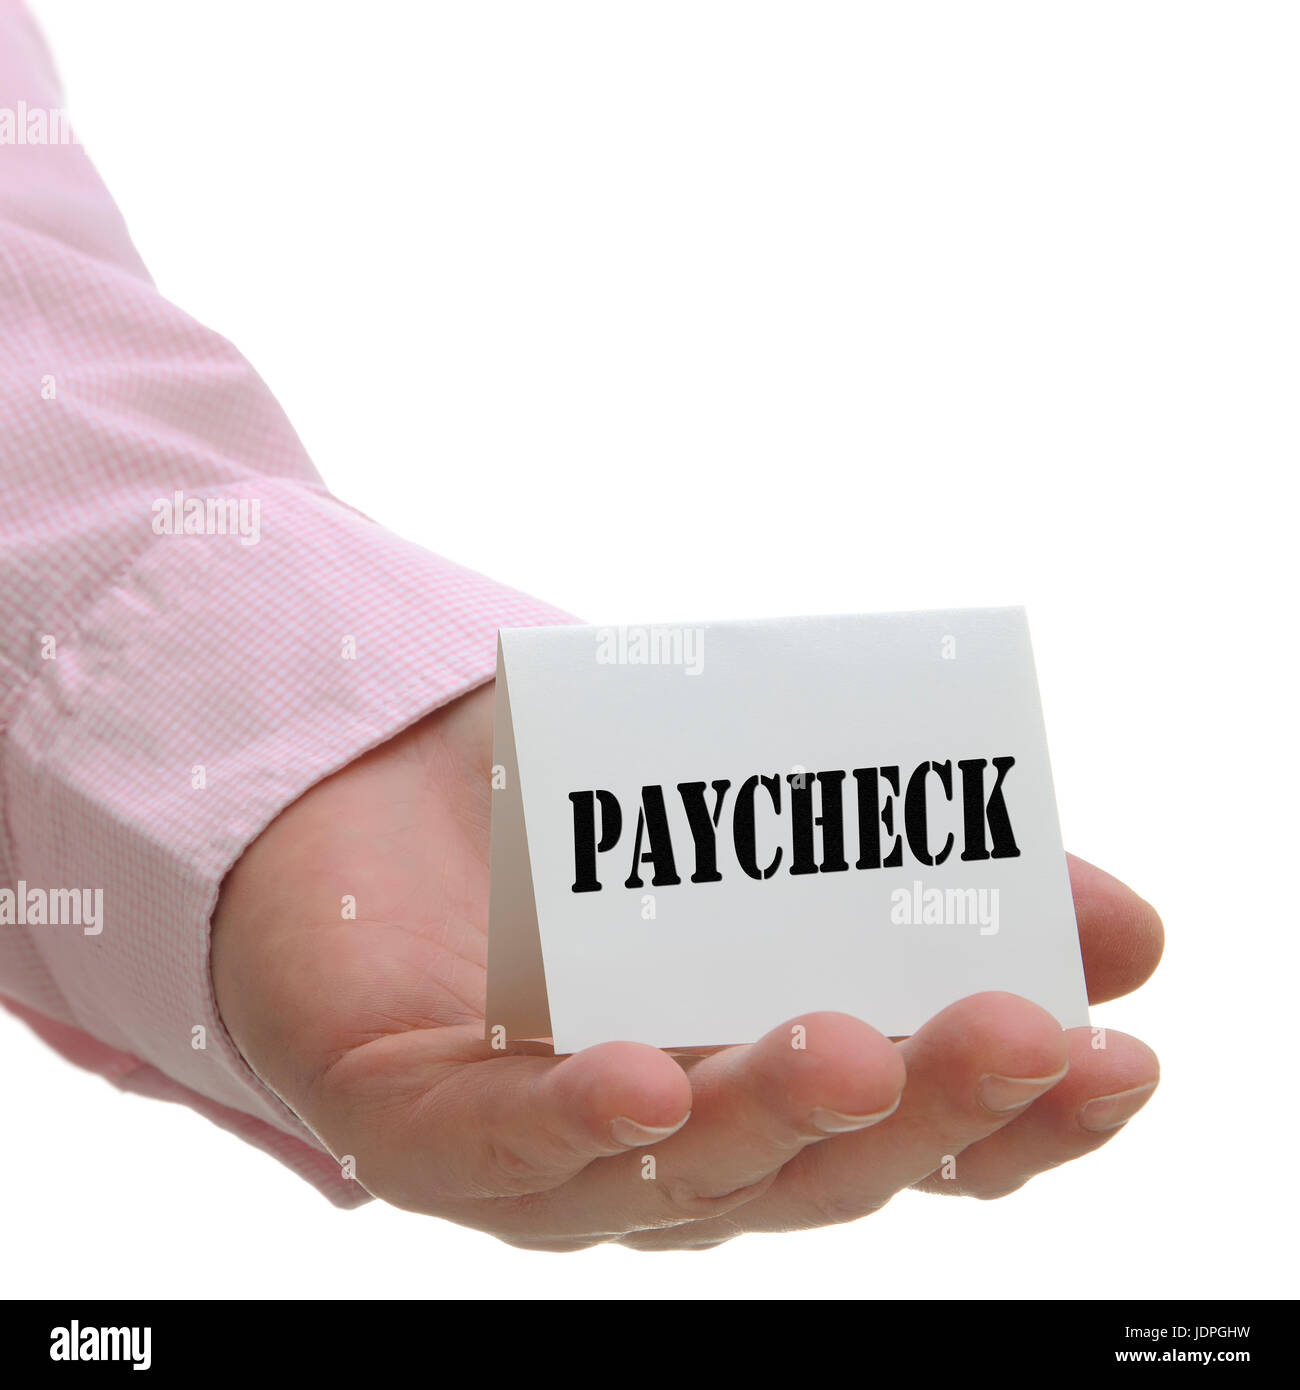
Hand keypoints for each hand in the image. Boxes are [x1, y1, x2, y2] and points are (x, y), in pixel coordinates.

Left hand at [212, 683, 1161, 1249]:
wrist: (348, 802)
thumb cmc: (561, 823)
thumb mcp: (742, 811)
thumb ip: (899, 861)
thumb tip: (1119, 920)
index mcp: (759, 1087)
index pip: (913, 1140)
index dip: (1022, 1119)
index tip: (1117, 1049)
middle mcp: (672, 1147)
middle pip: (817, 1167)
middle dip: (931, 1109)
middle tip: (1023, 1031)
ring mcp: (549, 1157)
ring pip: (679, 1172)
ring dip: (774, 1116)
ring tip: (853, 1048)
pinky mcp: (418, 1128)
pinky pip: (501, 1144)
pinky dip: (577, 1119)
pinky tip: (642, 1077)